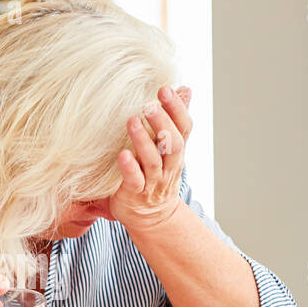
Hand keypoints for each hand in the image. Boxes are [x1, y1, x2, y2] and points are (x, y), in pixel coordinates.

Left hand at [109, 85, 192, 232]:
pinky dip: (130, 168)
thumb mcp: (168, 147)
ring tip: (132, 121)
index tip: (165, 89)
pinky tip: (123, 154)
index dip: (177, 109)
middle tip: (149, 104)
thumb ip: (174, 119)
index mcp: (176, 152)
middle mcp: (168, 166)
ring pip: (153, 161)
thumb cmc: (156, 175)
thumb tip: (185, 88)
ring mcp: (152, 182)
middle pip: (172, 144)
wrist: (152, 218)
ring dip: (144, 141)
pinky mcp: (135, 194)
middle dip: (163, 123)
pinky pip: (135, 181)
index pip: (184, 128)